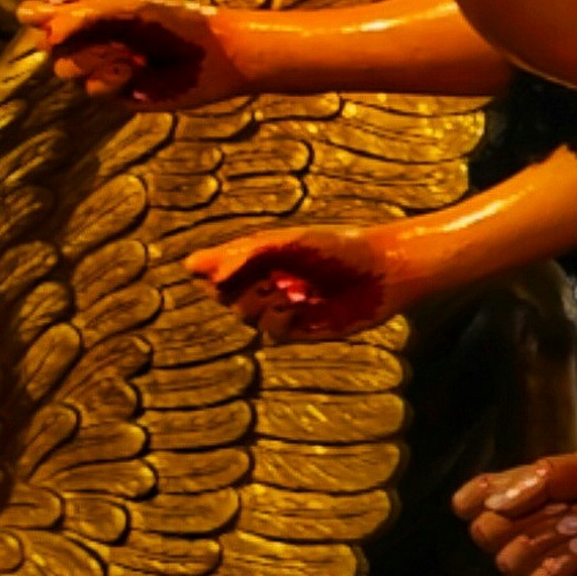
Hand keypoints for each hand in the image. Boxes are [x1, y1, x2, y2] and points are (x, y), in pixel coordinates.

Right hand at [27, 0, 254, 107]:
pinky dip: (110, 78)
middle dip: (73, 37)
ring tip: (129, 53)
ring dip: (93, 58)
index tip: (54, 13)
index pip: (38, 13)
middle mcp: (89, 40)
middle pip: (45, 43)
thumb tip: (42, 32)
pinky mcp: (116, 94)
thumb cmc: (176, 22)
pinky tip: (135, 70)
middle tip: (108, 31)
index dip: (37, 14)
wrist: (215, 54)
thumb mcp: (127, 7)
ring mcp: (100, 68)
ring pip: (63, 68)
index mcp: (87, 12)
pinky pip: (91, 89)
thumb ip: (81, 15)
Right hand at [188, 223, 415, 342]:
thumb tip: (193, 268)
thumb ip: (244, 253)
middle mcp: (267, 282)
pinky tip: (296, 306)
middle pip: (223, 296)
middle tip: (261, 278)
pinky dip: (278, 321)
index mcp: (259, 257)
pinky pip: (273, 333)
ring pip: (245, 317)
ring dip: (257, 305)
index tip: (216, 269)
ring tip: (284, 291)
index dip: (209, 272)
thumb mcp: (289, 241)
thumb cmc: (340, 247)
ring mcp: (284, 306)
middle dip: (234, 290)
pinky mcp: (303, 329)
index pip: (213, 271)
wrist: (383, 272)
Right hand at [458, 450, 576, 575]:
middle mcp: (536, 531)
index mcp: (540, 495)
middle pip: (485, 531)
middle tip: (565, 510)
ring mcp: (548, 567)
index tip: (477, 499)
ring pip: (505, 560)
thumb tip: (493, 503)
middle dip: (519, 517)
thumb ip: (544, 477)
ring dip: (541, 540)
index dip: (476, 497)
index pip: (486, 497)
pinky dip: (556, 567)